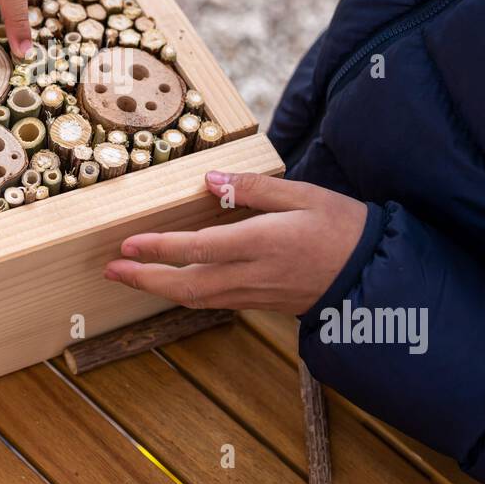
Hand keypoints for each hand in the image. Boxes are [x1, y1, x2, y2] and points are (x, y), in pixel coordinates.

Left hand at [104, 171, 367, 314]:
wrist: (373, 274)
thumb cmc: (342, 227)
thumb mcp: (304, 194)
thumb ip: (254, 189)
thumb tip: (210, 181)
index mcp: (262, 242)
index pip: (198, 248)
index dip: (159, 248)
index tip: (128, 244)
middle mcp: (253, 274)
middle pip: (187, 283)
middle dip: (144, 278)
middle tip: (111, 271)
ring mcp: (255, 293)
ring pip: (197, 298)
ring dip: (159, 289)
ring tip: (128, 278)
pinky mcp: (260, 302)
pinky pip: (213, 301)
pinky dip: (184, 294)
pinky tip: (170, 285)